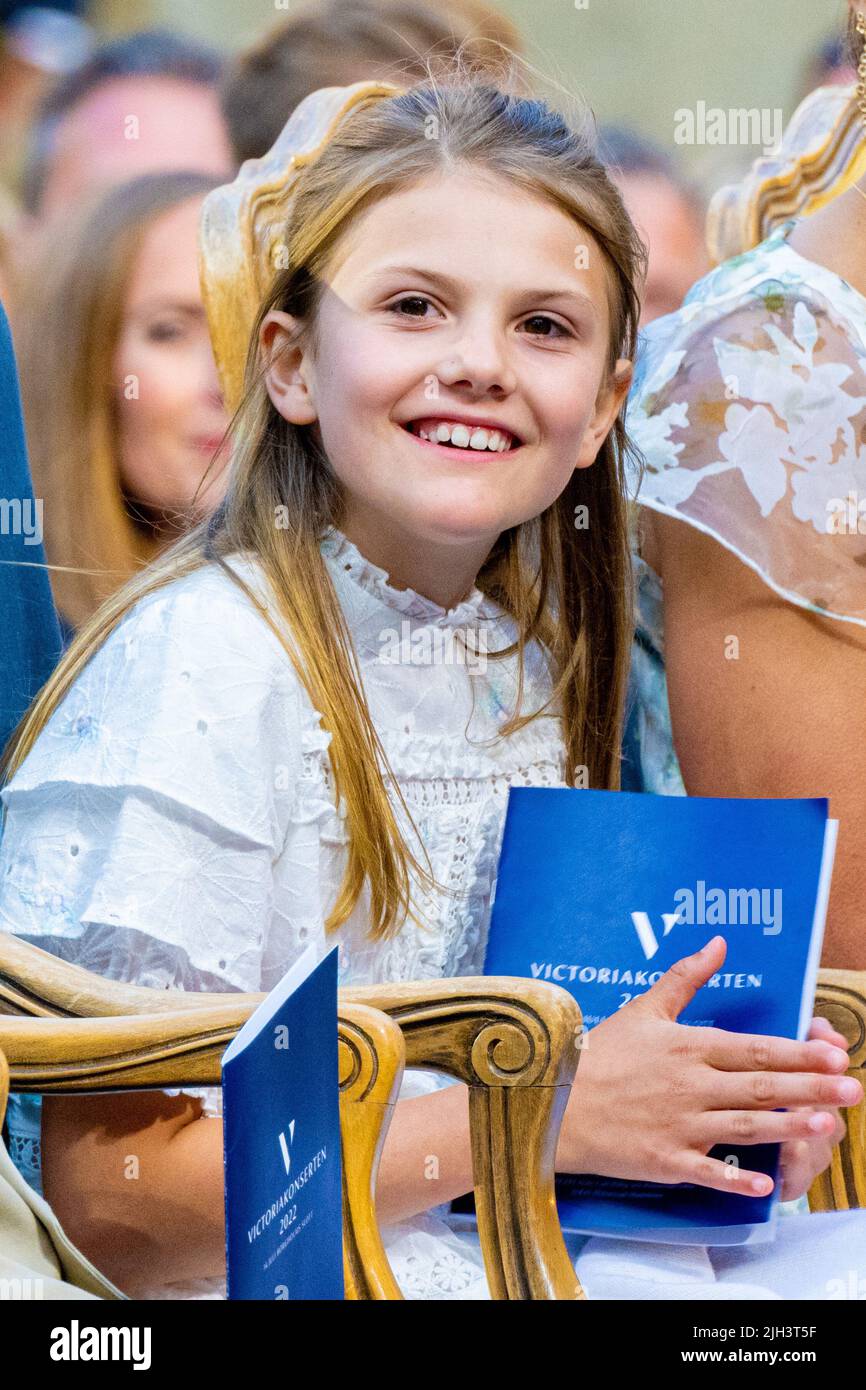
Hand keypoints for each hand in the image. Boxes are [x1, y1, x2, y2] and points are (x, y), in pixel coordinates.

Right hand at [556, 936, 862, 1198]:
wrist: (555, 1097)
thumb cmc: (601, 1052)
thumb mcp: (644, 1008)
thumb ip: (686, 977)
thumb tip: (719, 942)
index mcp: (689, 1046)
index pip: (755, 1048)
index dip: (799, 1051)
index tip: (835, 1052)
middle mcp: (691, 1085)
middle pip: (761, 1086)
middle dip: (812, 1088)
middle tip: (853, 1089)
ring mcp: (679, 1124)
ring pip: (744, 1125)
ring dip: (788, 1127)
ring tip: (827, 1126)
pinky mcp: (665, 1158)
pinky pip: (707, 1171)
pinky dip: (736, 1178)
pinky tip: (767, 1183)